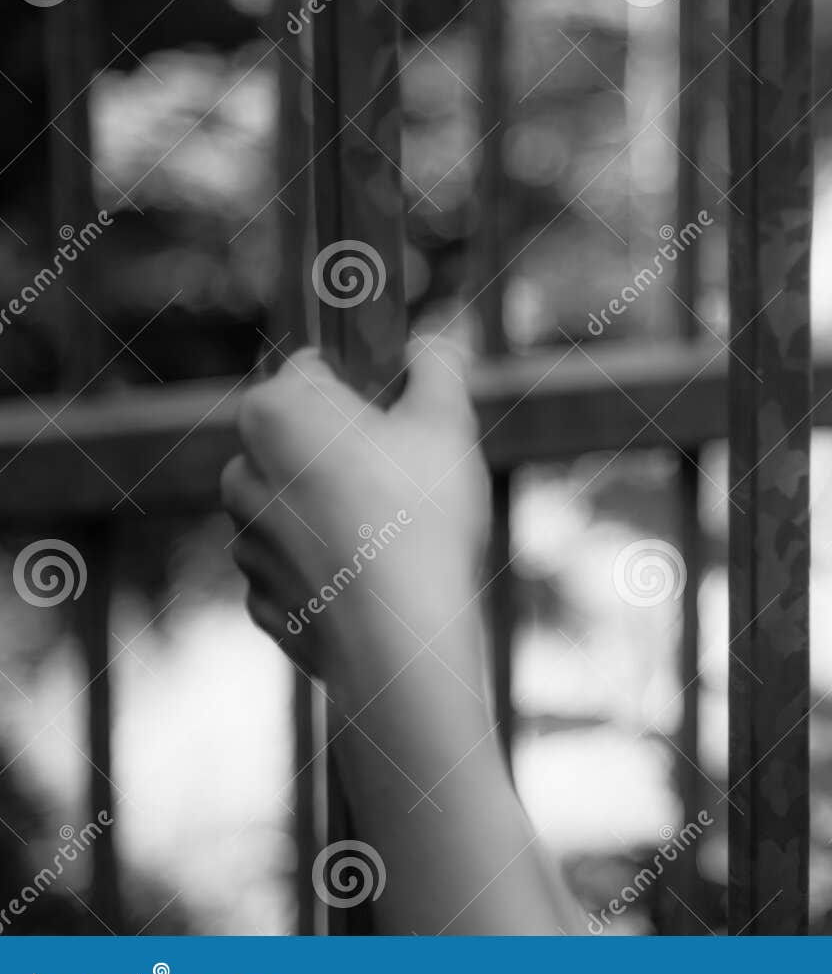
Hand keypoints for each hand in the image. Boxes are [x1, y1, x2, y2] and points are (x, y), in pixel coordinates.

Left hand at [220, 338, 490, 693]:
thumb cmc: (422, 517)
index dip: (365, 382)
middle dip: (347, 448)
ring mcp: (245, 541)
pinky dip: (332, 568)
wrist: (402, 638)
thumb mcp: (447, 421)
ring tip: (400, 531)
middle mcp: (242, 470)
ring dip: (337, 508)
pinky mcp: (260, 599)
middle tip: (411, 471)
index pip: (314, 366)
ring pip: (298, 504)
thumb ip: (438, 364)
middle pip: (301, 438)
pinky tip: (379, 578)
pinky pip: (300, 566)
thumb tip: (433, 335)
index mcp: (276, 411)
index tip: (402, 407)